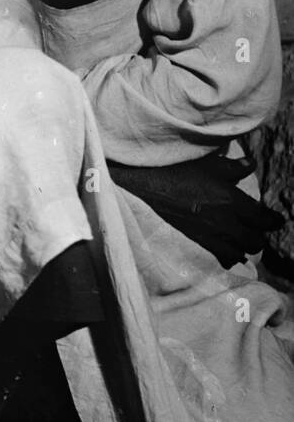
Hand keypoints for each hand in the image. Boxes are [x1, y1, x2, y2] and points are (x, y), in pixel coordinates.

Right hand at [106, 153, 283, 267]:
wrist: (145, 186)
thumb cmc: (177, 171)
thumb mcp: (209, 164)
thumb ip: (234, 167)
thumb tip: (250, 164)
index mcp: (232, 200)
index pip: (264, 219)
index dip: (274, 221)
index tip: (276, 219)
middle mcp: (225, 222)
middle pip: (255, 241)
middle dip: (260, 236)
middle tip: (257, 229)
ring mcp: (210, 235)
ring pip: (241, 253)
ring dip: (245, 247)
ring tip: (243, 240)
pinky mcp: (196, 242)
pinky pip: (222, 258)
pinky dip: (229, 256)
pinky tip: (227, 249)